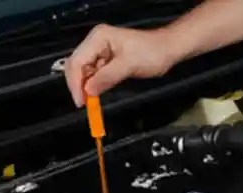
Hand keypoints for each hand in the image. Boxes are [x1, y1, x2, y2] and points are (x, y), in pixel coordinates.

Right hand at [64, 24, 182, 106]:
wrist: (167, 50)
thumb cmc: (152, 52)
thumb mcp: (129, 65)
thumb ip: (107, 77)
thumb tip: (88, 90)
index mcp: (98, 37)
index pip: (77, 62)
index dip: (76, 83)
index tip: (81, 102)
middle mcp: (95, 42)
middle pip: (75, 66)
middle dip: (78, 85)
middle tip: (84, 104)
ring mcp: (98, 50)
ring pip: (81, 72)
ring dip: (85, 87)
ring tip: (91, 100)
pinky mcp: (103, 60)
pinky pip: (91, 75)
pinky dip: (92, 86)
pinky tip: (96, 93)